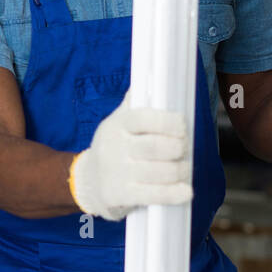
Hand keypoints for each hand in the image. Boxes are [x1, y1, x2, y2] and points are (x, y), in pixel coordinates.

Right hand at [69, 91, 191, 220]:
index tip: (182, 126)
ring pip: (159, 172)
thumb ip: (135, 104)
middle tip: (184, 149)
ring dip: (180, 171)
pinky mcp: (118, 195)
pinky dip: (173, 194)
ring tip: (185, 169)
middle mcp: (114, 148)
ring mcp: (116, 173)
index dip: (167, 121)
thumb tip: (152, 76)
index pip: (142, 118)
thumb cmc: (113, 148)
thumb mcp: (117, 122)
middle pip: (154, 147)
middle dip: (178, 149)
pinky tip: (185, 191)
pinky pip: (152, 195)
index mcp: (116, 125)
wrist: (86, 181)